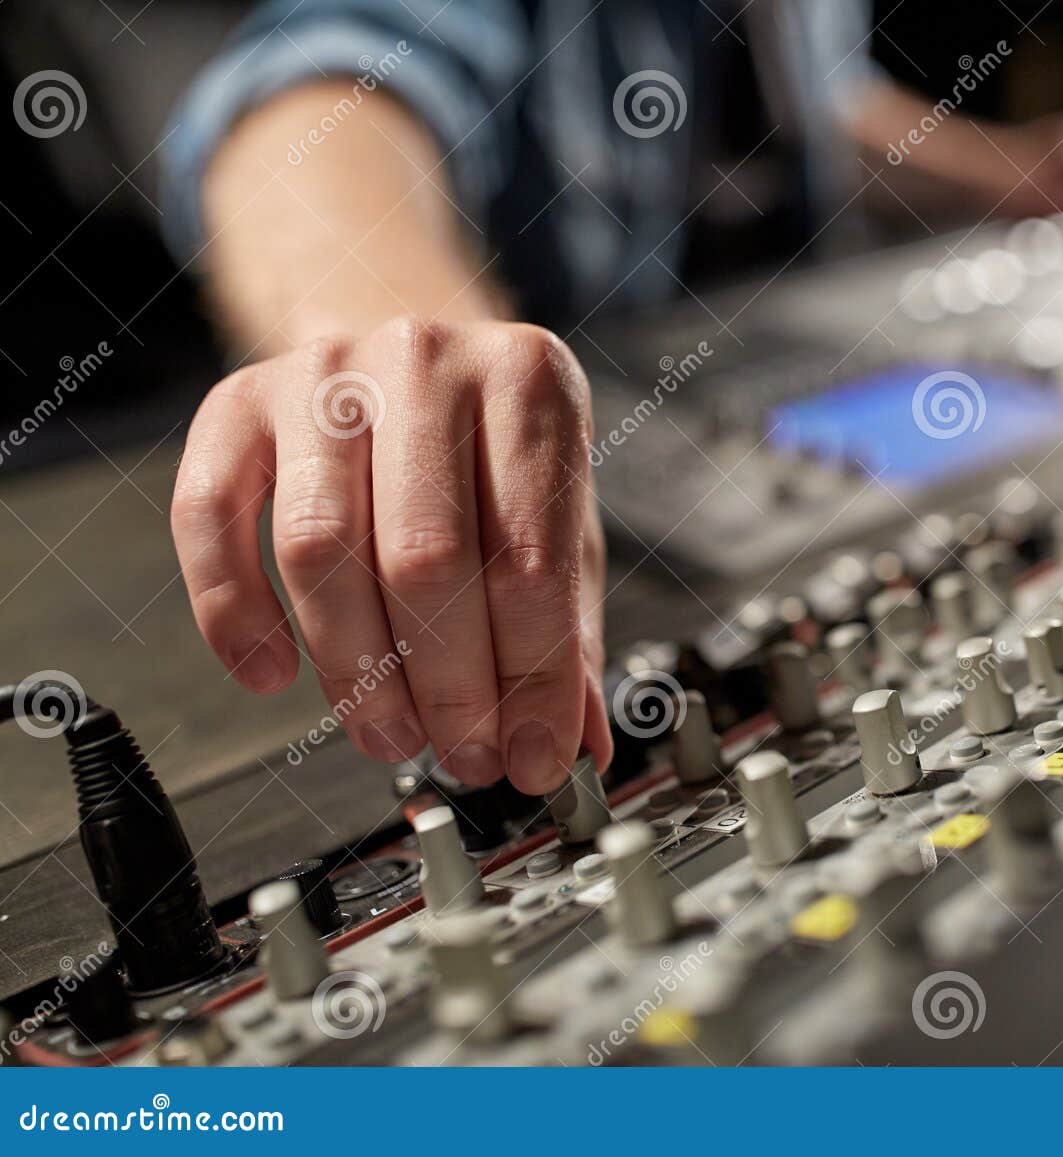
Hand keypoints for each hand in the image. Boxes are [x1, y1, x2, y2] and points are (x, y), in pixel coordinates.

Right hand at [172, 317, 612, 793]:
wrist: (407, 344)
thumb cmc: (490, 448)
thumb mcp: (561, 521)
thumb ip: (571, 631)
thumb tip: (576, 745)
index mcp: (530, 382)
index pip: (532, 559)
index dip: (533, 678)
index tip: (535, 756)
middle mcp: (425, 360)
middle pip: (424, 558)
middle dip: (448, 686)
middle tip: (464, 754)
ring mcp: (324, 375)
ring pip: (319, 549)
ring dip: (353, 670)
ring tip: (389, 730)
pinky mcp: (239, 401)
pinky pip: (210, 520)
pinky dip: (234, 614)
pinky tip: (273, 672)